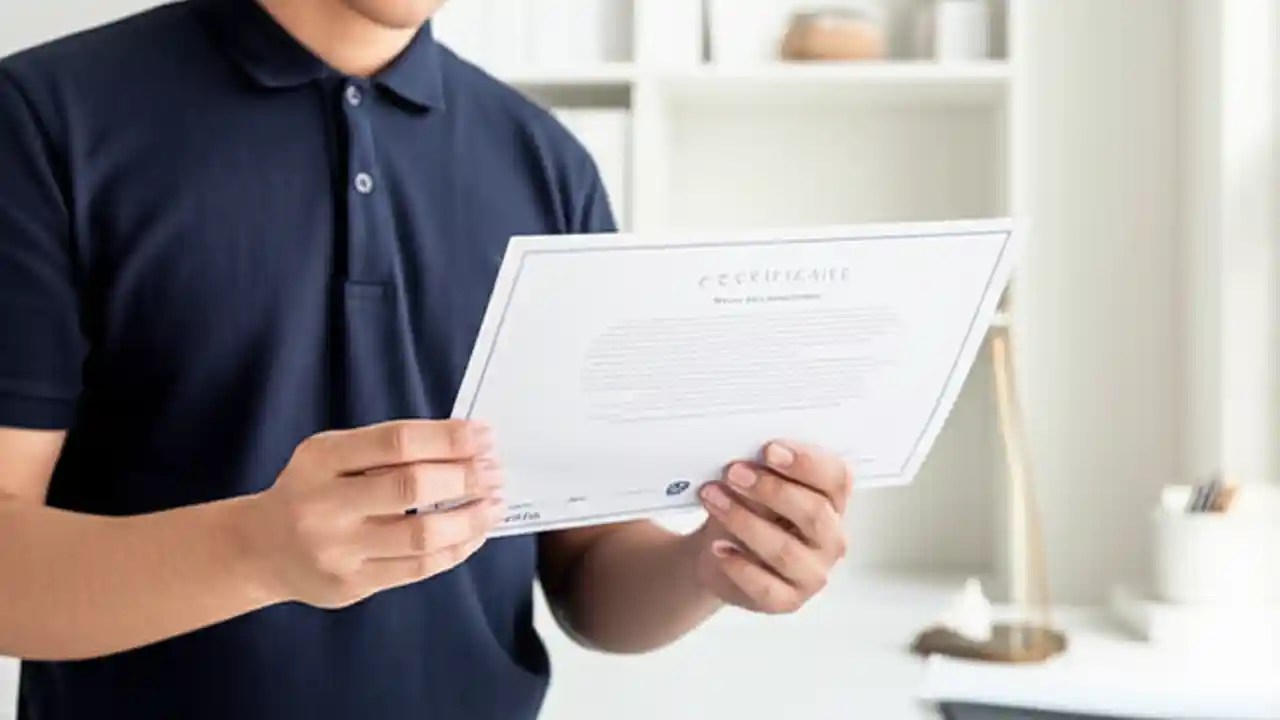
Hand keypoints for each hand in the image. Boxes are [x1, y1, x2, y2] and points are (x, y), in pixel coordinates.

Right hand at [239, 419, 503, 608]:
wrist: (261, 549)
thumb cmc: (313, 491)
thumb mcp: (332, 456)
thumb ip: (386, 449)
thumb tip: (466, 445)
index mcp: (322, 459)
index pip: (396, 442)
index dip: (447, 438)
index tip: (484, 436)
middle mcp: (325, 504)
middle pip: (411, 487)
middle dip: (465, 476)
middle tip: (495, 472)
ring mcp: (337, 549)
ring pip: (421, 535)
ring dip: (469, 518)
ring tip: (494, 504)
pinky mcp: (352, 584)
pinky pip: (418, 567)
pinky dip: (456, 548)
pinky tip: (474, 534)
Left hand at [692, 441, 850, 613]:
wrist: (720, 550)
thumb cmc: (747, 511)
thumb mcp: (757, 485)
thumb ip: (765, 472)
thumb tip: (753, 458)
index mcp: (832, 501)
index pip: (836, 478)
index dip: (806, 462)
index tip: (769, 450)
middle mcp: (830, 538)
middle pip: (814, 513)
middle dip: (771, 490)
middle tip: (734, 473)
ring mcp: (812, 573)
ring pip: (786, 550)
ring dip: (745, 521)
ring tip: (714, 500)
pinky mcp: (787, 600)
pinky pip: (765, 586)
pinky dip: (738, 565)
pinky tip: (718, 547)